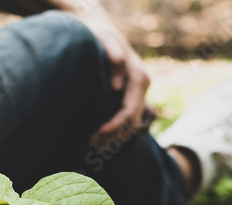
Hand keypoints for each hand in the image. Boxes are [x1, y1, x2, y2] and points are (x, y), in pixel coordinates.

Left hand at [72, 8, 150, 146]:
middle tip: (89, 144)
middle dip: (112, 136)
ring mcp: (138, 92)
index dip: (113, 127)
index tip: (95, 135)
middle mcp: (142, 86)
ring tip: (93, 146)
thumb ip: (114, 58)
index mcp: (139, 78)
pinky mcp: (131, 95)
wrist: (104, 30)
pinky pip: (128, 119)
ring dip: (114, 138)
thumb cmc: (102, 36)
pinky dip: (116, 131)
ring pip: (132, 124)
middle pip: (132, 122)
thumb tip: (116, 86)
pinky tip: (101, 139)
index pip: (129, 111)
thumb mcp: (106, 41)